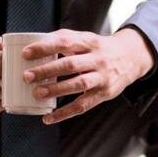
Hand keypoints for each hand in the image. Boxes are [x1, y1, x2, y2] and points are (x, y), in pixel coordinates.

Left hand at [21, 28, 154, 124]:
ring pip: (78, 84)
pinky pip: (83, 105)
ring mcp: (102, 77)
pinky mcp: (104, 93)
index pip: (65, 42)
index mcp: (88, 41)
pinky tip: (49, 118)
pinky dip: (65, 113)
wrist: (131, 57)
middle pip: (70, 64)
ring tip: (37, 93)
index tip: (26, 53)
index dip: (45, 47)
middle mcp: (97, 58)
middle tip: (27, 76)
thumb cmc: (100, 48)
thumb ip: (64, 40)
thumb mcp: (86, 38)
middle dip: (47, 70)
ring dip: (56, 89)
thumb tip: (33, 45)